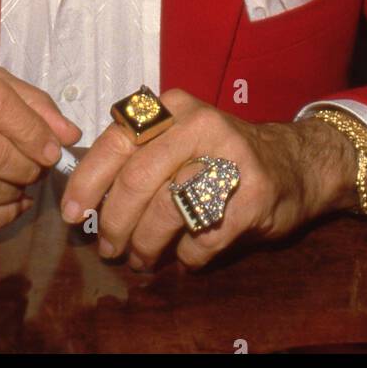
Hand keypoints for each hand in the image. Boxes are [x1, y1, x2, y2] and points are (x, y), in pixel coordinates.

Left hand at [59, 91, 358, 269]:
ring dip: (146, 246)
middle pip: (138, 180)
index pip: (116, 142)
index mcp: (173, 108)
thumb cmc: (218, 153)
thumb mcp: (178, 136)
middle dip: (114, 223)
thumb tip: (84, 198)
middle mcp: (200, 124)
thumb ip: (137, 154)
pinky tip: (188, 254)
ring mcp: (230, 159)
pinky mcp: (252, 196)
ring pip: (167, 210)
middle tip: (107, 248)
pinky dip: (187, 256)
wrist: (293, 162)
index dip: (88, 182)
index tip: (73, 213)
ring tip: (141, 260)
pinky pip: (203, 238)